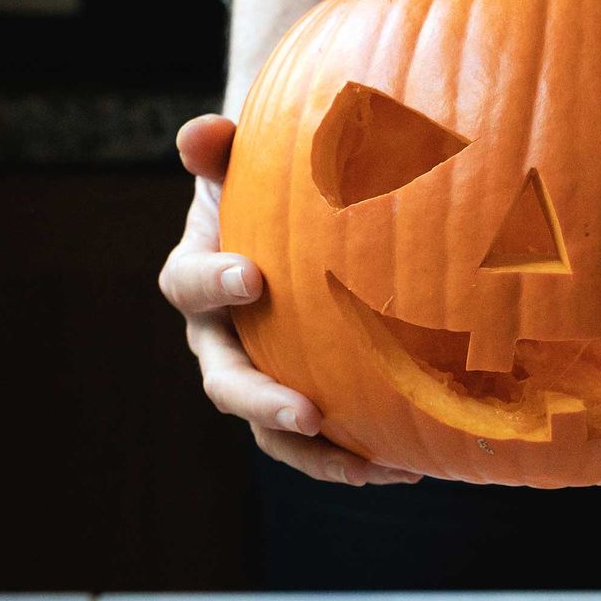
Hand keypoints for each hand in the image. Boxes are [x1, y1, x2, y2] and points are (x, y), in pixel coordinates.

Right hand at [159, 113, 420, 486]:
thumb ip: (219, 146)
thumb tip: (201, 133)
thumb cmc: (267, 178)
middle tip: (307, 413)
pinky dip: (360, 454)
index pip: (187, 285)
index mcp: (196, 277)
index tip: (253, 275)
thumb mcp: (243, 156)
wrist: (288, 212)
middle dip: (264, 403)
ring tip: (370, 467)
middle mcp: (219, 338)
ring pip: (273, 430)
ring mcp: (260, 374)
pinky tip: (413, 463)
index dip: (212, 282)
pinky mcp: (302, 396)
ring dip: (318, 454)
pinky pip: (322, 438)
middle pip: (226, 383)